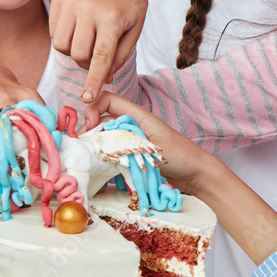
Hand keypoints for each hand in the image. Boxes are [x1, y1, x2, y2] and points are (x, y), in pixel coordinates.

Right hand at [49, 0, 147, 102]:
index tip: (86, 99)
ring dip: (74, 51)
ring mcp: (71, 0)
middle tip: (98, 57)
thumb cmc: (130, 8)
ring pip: (61, 46)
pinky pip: (54, 32)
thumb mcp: (134, 31)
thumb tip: (105, 80)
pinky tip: (79, 27)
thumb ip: (118, 57)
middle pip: (77, 55)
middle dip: (86, 64)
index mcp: (112, 17)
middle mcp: (89, 7)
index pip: (100, 57)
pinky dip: (65, 37)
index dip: (93, 80)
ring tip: (89, 41)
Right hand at [83, 91, 212, 195]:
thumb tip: (100, 144)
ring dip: (94, 150)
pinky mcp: (131, 158)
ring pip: (103, 141)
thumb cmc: (181, 156)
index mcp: (136, 115)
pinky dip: (102, 163)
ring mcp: (130, 142)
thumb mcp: (151, 146)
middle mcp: (130, 126)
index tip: (89, 127)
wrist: (196, 175)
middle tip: (80, 152)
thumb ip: (127, 142)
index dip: (92, 109)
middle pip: (99, 122)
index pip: (106, 100)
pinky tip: (98, 174)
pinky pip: (111, 156)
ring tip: (86, 164)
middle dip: (87, 135)